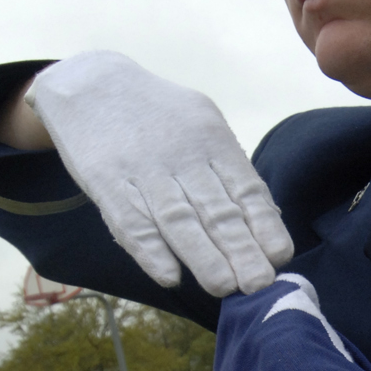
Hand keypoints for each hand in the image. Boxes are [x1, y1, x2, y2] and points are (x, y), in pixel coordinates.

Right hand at [27, 52, 293, 294]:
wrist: (91, 83)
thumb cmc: (160, 115)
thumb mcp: (202, 125)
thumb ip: (229, 170)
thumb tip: (265, 220)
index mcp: (211, 139)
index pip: (245, 188)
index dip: (264, 225)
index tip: (280, 257)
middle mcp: (180, 155)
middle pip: (215, 209)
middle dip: (241, 250)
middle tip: (259, 284)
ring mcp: (142, 169)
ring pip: (177, 219)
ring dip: (202, 257)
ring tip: (224, 287)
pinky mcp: (105, 182)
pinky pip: (131, 221)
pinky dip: (150, 251)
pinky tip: (169, 276)